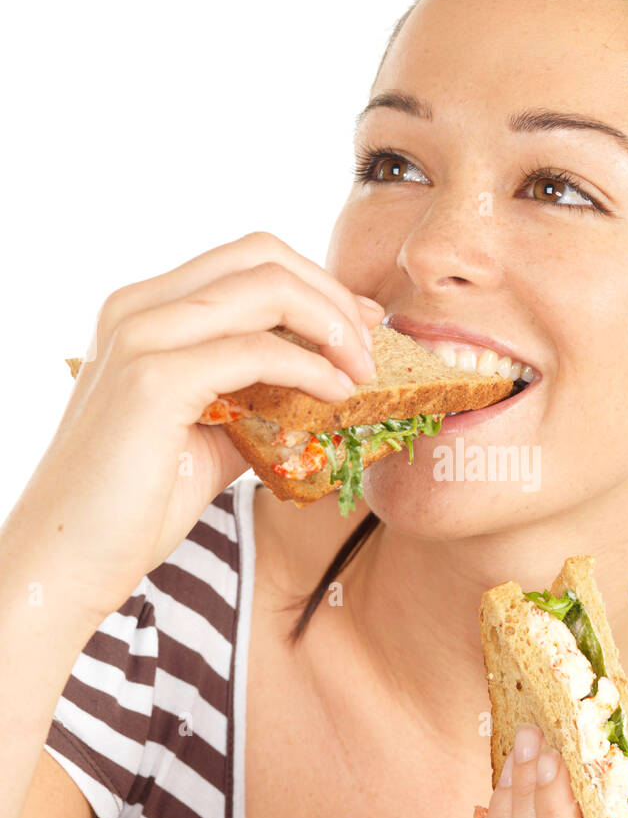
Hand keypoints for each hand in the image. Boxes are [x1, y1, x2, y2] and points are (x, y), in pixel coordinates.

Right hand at [1, 231, 384, 630]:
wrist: (65, 561)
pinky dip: (311, 367)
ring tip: (364, 373)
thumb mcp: (206, 435)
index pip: (246, 261)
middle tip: (372, 348)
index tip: (362, 326)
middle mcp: (136, 308)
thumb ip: (253, 398)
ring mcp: (140, 337)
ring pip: (266, 288)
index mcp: (144, 311)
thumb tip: (323, 388)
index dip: (316, 284)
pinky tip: (336, 396)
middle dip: (333, 296)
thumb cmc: (132, 506)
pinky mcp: (153, 380)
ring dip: (333, 326)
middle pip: (263, 256)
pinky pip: (258, 351)